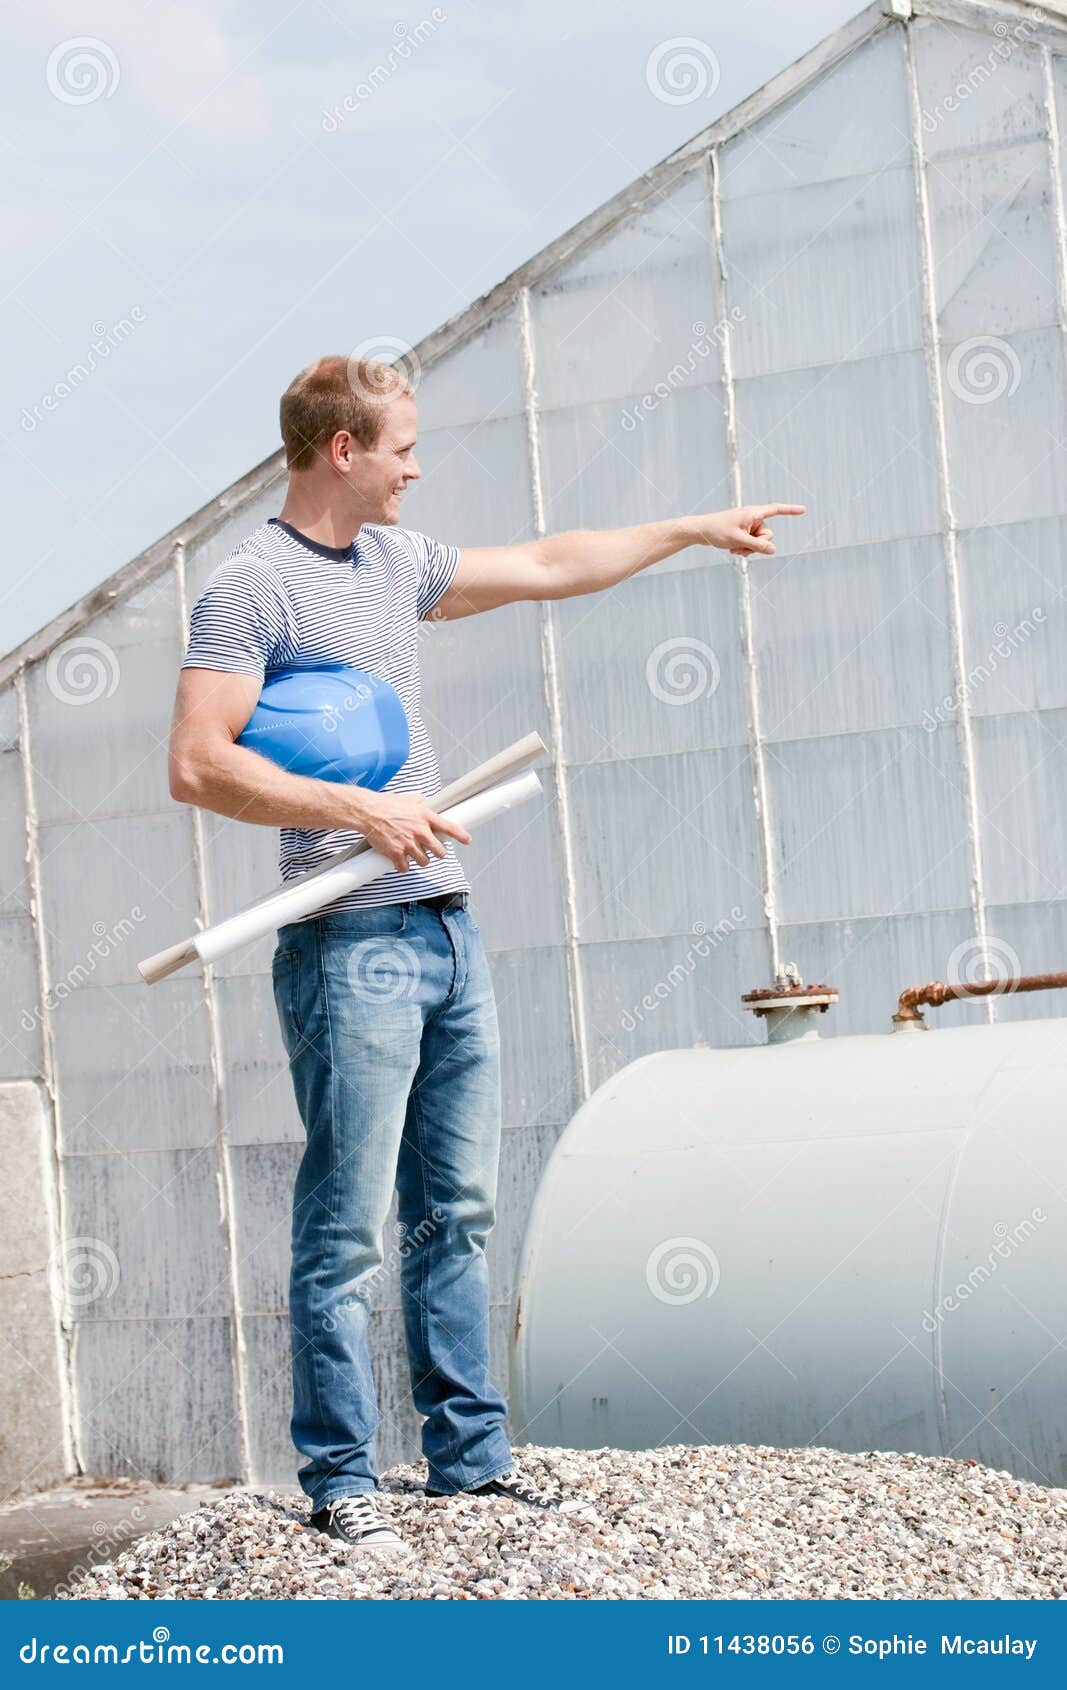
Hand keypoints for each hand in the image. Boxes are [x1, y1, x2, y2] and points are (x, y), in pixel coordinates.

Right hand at [347, 788, 471, 872]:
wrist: (367, 812)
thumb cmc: (386, 804)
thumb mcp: (407, 799)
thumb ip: (420, 802)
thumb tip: (425, 801)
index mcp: (425, 816)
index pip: (449, 827)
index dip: (461, 835)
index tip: (467, 840)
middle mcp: (420, 831)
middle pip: (440, 852)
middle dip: (437, 853)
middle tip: (431, 850)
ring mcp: (409, 844)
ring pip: (424, 862)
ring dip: (420, 860)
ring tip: (412, 853)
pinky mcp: (396, 854)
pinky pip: (405, 867)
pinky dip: (402, 866)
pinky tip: (399, 860)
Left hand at [690, 503, 805, 556]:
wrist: (701, 531)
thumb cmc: (717, 531)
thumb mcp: (738, 540)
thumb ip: (757, 545)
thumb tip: (773, 550)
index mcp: (753, 513)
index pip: (776, 509)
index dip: (790, 510)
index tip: (803, 510)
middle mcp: (752, 518)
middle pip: (768, 535)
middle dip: (757, 545)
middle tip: (741, 547)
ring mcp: (748, 526)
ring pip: (759, 542)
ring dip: (748, 549)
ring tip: (734, 549)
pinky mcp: (743, 533)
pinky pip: (751, 544)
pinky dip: (744, 549)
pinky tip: (732, 549)